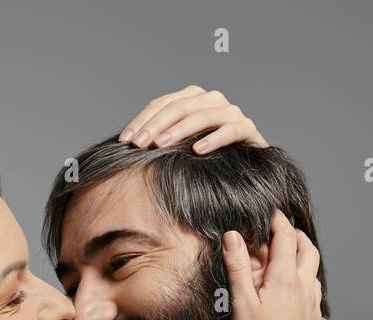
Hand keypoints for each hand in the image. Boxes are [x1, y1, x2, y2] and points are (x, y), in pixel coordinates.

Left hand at [118, 85, 268, 152]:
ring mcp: (231, 112)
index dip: (142, 120)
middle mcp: (212, 100)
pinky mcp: (247, 128)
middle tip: (140, 145)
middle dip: (156, 125)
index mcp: (192, 98)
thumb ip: (160, 138)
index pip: (162, 104)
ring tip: (162, 145)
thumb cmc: (205, 158)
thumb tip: (126, 144)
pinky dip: (213, 139)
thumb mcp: (178, 146)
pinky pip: (230, 130)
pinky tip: (198, 150)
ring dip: (180, 130)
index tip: (125, 140)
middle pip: (179, 107)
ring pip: (202, 115)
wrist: (245, 169)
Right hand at [222, 209, 321, 319]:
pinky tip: (290, 287)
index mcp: (285, 279)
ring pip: (313, 267)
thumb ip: (238, 268)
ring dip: (301, 255)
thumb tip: (233, 236)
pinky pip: (313, 287)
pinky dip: (304, 276)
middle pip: (307, 247)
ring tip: (283, 256)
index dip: (278, 221)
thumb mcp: (241, 304)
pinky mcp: (314, 317)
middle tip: (278, 231)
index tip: (269, 214)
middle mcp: (304, 286)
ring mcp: (312, 302)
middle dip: (294, 234)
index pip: (286, 237)